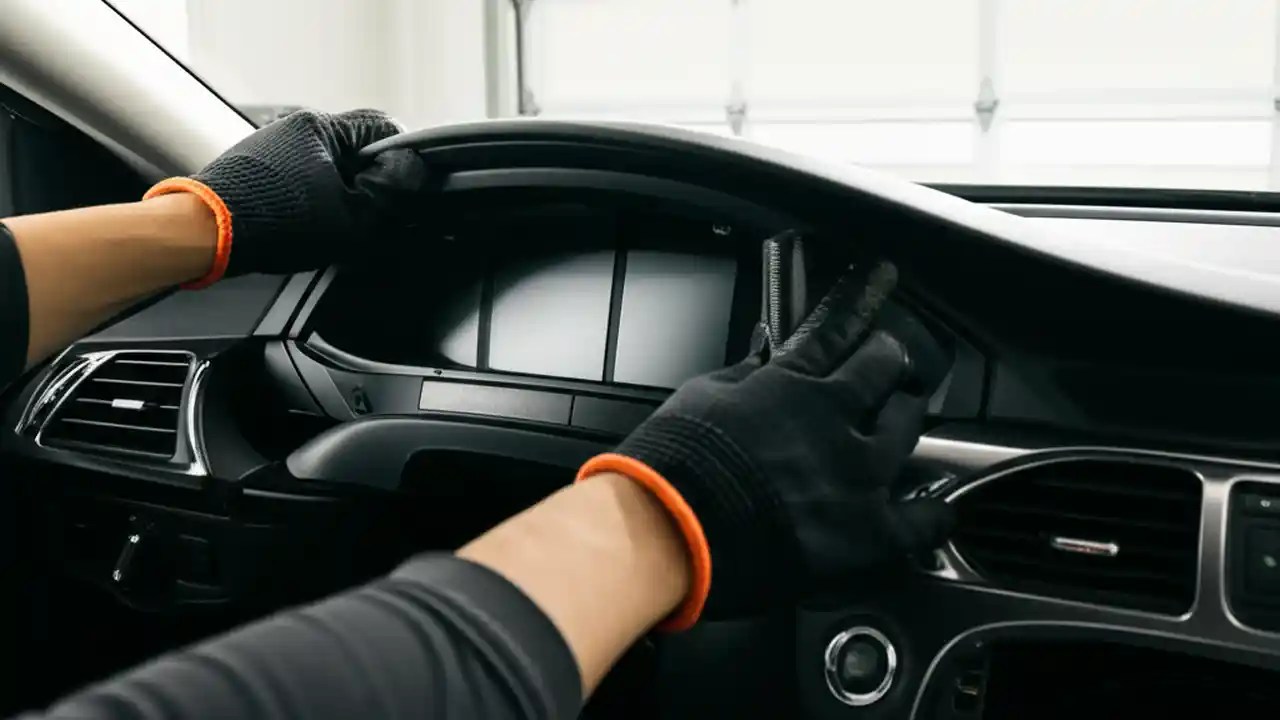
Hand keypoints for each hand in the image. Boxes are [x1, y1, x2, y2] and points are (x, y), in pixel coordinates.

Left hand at [153, 108, 426, 278]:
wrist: (204, 235)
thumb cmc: (274, 223)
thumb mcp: (353, 216)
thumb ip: (391, 191)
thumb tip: (410, 170)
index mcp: (321, 126)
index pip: (383, 129)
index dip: (403, 161)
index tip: (406, 190)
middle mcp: (294, 127)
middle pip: (355, 150)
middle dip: (368, 183)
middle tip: (371, 217)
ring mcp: (271, 145)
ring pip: (328, 166)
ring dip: (339, 193)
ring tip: (334, 226)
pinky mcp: (256, 167)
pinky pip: (301, 177)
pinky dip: (312, 198)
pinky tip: (306, 225)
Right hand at [582, 263, 953, 622]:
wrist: (673, 534)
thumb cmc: (674, 469)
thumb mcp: (700, 399)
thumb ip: (741, 378)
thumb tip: (761, 361)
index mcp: (792, 384)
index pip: (836, 329)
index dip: (860, 301)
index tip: (880, 278)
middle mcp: (835, 420)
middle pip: (885, 370)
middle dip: (889, 360)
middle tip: (890, 361)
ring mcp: (858, 474)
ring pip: (908, 428)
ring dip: (905, 418)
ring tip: (904, 417)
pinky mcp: (868, 532)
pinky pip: (921, 521)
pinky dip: (932, 515)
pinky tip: (938, 511)